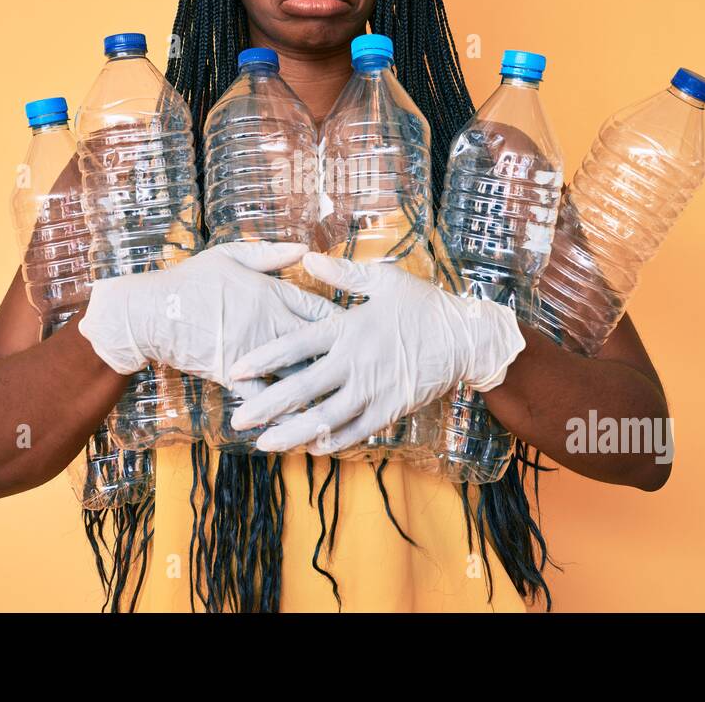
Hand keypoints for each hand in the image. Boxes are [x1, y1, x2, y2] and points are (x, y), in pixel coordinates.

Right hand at [77, 241, 340, 397]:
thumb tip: (306, 249)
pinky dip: (286, 410)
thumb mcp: (230, 255)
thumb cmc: (189, 280)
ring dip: (323, 388)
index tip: (363, 328)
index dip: (343, 320)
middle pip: (318, 345)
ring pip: (298, 374)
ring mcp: (254, 352)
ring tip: (351, 401)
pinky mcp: (235, 376)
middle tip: (370, 368)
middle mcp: (268, 324)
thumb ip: (271, 254)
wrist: (151, 313)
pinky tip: (306, 423)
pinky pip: (267, 397)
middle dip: (343, 357)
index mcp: (271, 293)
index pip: (318, 308)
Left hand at [227, 251, 525, 453]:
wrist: (467, 339)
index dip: (265, 358)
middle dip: (267, 405)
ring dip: (292, 432)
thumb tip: (308, 258)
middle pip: (302, 388)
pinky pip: (355, 430)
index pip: (297, 345)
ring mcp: (373, 389)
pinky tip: (310, 447)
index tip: (237, 369)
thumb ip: (343, 274)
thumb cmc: (424, 306)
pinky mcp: (390, 409)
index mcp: (349, 328)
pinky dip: (331, 440)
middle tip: (238, 419)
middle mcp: (356, 362)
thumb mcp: (385, 281)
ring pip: (324, 418)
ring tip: (265, 444)